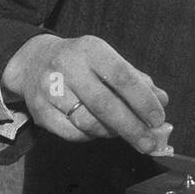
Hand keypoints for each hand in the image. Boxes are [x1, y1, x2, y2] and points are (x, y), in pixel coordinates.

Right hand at [1, 34, 171, 151]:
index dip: (143, 101)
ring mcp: (50, 89)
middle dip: (131, 127)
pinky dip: (92, 136)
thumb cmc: (83, 64)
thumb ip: (137, 81)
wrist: (32, 62)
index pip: (122, 77)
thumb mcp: (109, 61)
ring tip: (125, 133)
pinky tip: (100, 130)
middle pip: (104, 104)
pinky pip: (72, 133)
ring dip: (112, 132)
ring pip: (88, 122)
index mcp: (91, 50)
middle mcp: (68, 66)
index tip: (158, 119)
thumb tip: (162, 101)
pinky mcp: (39, 110)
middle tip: (148, 143)